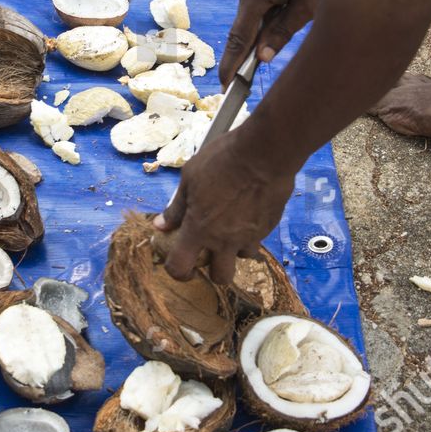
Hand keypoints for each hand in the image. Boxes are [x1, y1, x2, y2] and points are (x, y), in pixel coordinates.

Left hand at [153, 128, 294, 282]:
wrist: (263, 153)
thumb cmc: (221, 161)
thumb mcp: (189, 178)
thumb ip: (176, 207)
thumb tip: (161, 225)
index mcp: (199, 229)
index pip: (180, 267)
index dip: (177, 272)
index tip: (181, 265)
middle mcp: (224, 240)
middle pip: (221, 278)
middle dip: (214, 271)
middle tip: (211, 253)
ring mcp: (250, 236)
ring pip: (243, 257)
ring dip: (236, 249)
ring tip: (233, 228)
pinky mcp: (269, 227)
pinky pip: (258, 237)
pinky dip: (252, 232)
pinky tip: (249, 212)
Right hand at [220, 0, 325, 85]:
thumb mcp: (310, 4)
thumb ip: (283, 31)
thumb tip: (262, 56)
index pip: (239, 37)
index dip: (233, 63)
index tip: (227, 84)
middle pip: (247, 21)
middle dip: (256, 41)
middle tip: (268, 59)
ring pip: (255, 5)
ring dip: (267, 18)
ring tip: (296, 15)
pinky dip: (270, 3)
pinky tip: (291, 0)